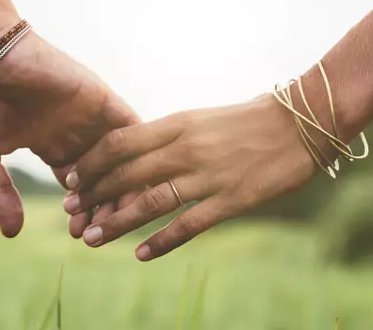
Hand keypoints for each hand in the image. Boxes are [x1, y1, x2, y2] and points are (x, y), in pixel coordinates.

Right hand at [0, 17, 138, 236]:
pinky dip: (136, 152)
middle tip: (100, 233)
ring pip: (121, 159)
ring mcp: (91, 116)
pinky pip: (130, 128)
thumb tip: (13, 234)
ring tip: (115, 216)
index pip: (78, 187)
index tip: (80, 235)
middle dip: (102, 208)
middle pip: (103, 178)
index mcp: (51, 145)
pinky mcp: (102, 98)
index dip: (82, 212)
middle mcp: (76, 133)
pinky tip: (138, 179)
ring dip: (121, 187)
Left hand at [64, 94, 317, 260]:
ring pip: (150, 203)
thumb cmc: (249, 118)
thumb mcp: (200, 118)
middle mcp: (185, 148)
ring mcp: (207, 175)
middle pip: (126, 174)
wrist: (301, 122)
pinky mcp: (230, 199)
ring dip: (118, 222)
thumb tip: (135, 154)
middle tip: (71, 212)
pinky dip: (162, 242)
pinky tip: (142, 255)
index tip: (71, 178)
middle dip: (93, 195)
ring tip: (93, 238)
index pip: (119, 143)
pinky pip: (188, 225)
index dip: (90, 163)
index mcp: (176, 123)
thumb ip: (168, 136)